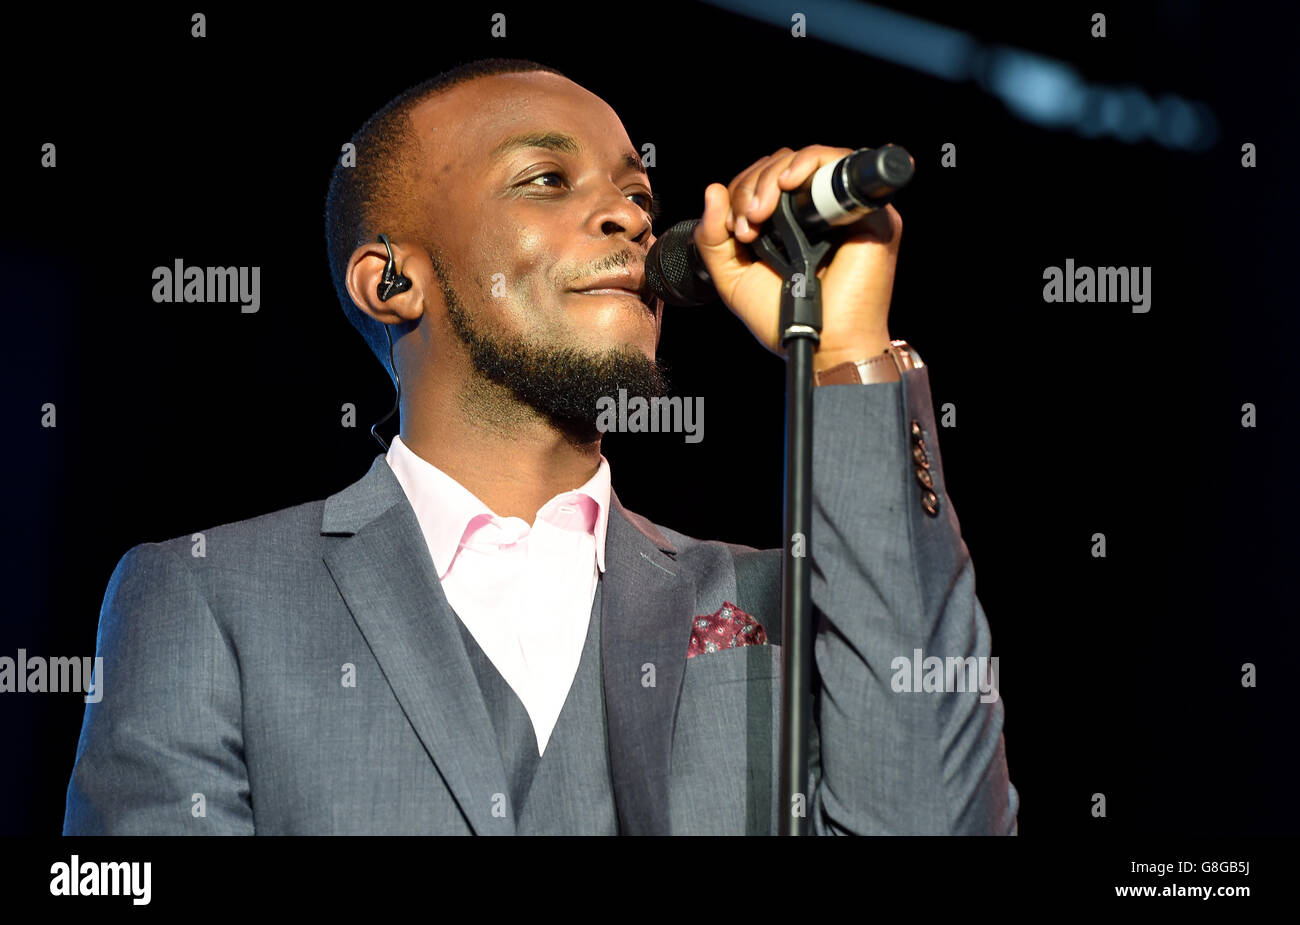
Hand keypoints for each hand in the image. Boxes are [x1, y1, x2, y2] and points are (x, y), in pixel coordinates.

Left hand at [692, 145, 902, 370]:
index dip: (742, 191)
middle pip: (783, 164)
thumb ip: (713, 238)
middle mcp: (820, 211)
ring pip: (806, 159)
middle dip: (753, 186)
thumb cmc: (783, 319)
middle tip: (747, 224)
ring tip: (760, 214)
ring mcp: (845, 209)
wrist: (821, 345)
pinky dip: (809, 163)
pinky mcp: (869, 211)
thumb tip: (713, 190)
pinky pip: (839, 163)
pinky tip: (787, 185)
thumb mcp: (733, 277)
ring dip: (772, 177)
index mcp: (791, 223)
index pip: (765, 180)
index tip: (735, 228)